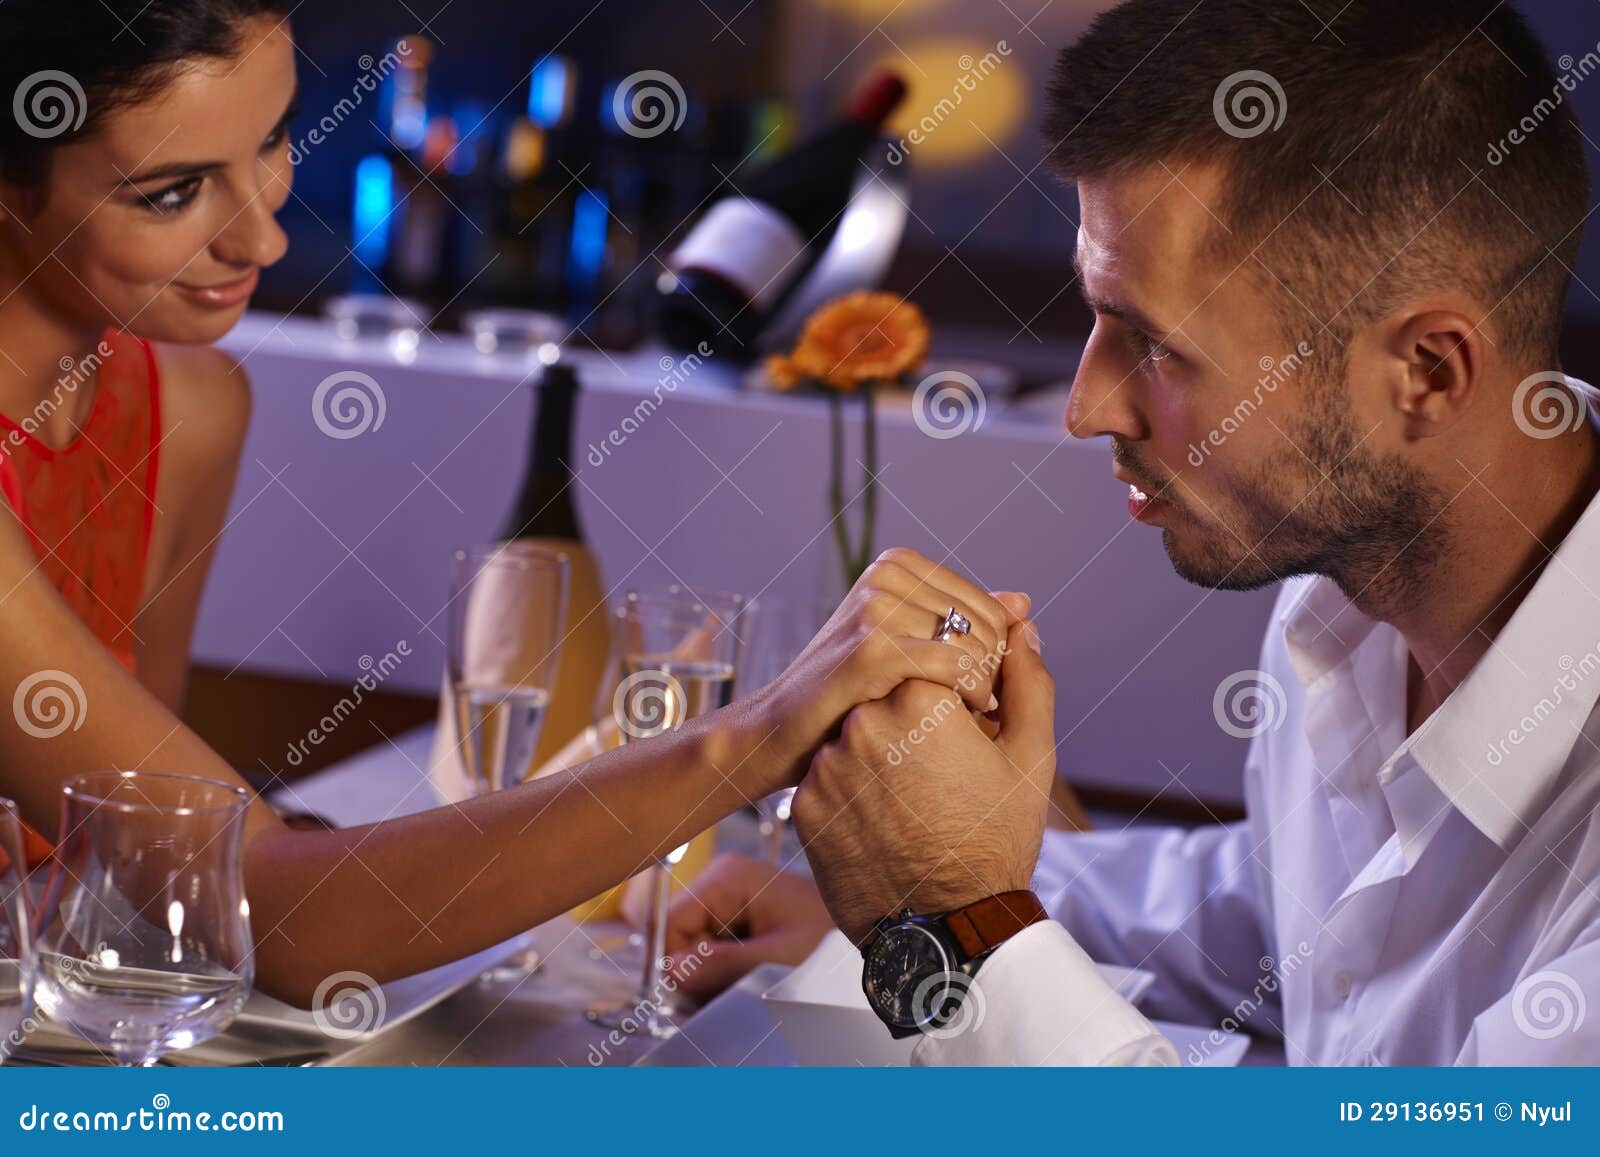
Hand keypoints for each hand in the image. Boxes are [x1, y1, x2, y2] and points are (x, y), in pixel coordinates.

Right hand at [637, 853, 833, 998]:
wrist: (872, 934)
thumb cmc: (830, 939)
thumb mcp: (776, 957)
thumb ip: (721, 964)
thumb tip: (672, 971)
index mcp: (727, 877)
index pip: (669, 921)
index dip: (677, 962)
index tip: (695, 992)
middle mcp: (722, 883)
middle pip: (680, 938)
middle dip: (698, 973)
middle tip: (731, 993)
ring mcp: (731, 902)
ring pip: (695, 950)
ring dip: (712, 978)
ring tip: (747, 988)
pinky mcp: (741, 920)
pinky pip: (715, 952)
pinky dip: (726, 975)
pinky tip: (750, 981)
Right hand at [747, 547, 1029, 791]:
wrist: (780, 730)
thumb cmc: (848, 694)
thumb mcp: (907, 648)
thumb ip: (964, 621)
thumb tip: (1022, 600)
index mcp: (898, 564)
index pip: (991, 608)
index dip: (1000, 657)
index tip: (985, 693)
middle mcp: (886, 574)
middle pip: (988, 625)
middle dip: (994, 674)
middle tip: (980, 712)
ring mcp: (876, 606)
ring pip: (976, 647)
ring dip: (984, 691)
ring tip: (967, 719)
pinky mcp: (871, 647)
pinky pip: (955, 668)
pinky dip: (969, 698)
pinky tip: (957, 720)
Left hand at [792, 619, 1055, 942]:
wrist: (947, 933)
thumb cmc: (996, 845)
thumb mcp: (1030, 758)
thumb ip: (1027, 680)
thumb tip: (1021, 624)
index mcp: (920, 698)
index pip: (932, 661)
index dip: (957, 694)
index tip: (972, 728)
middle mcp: (864, 721)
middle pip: (890, 694)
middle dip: (917, 722)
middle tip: (944, 770)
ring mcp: (828, 764)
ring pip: (857, 735)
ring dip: (882, 754)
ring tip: (915, 801)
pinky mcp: (806, 802)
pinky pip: (831, 776)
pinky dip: (855, 789)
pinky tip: (886, 821)